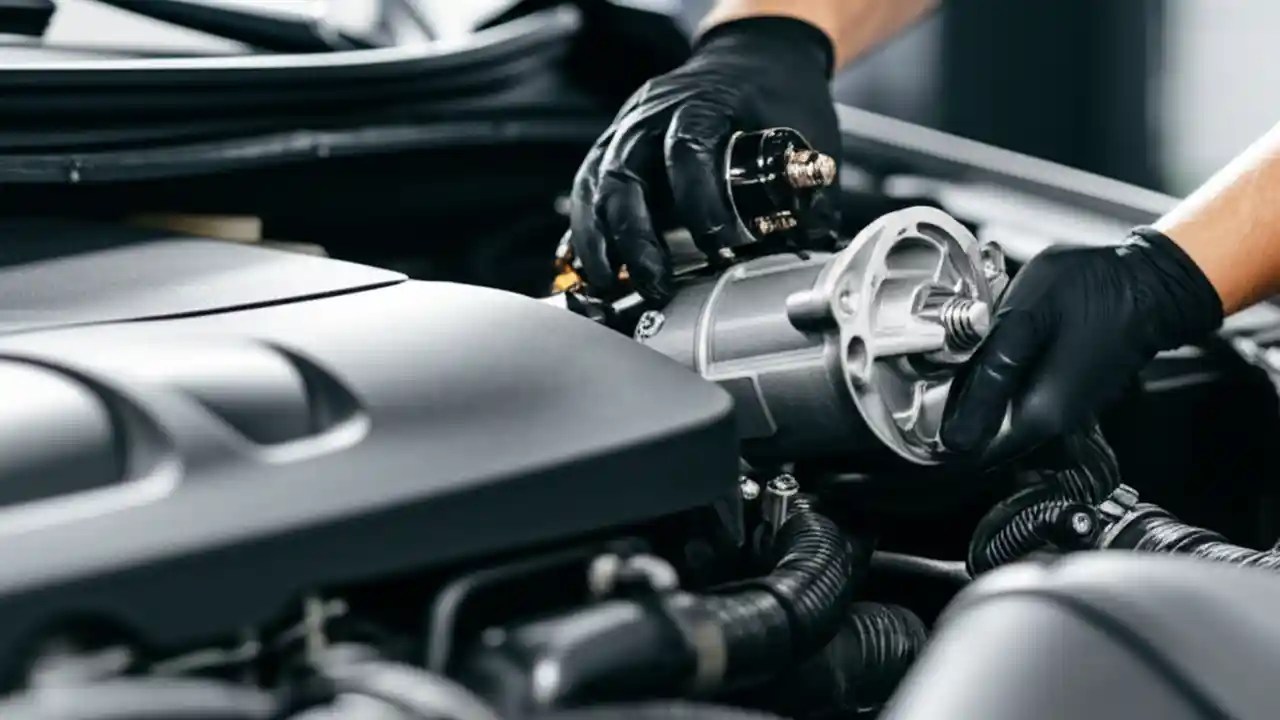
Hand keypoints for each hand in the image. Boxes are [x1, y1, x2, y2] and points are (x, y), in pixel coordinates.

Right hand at [568, 17, 839, 304]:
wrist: (752, 58)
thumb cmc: (775, 92)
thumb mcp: (804, 129)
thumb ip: (808, 189)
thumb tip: (812, 248)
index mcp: (700, 102)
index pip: (686, 150)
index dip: (697, 202)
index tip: (716, 246)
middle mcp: (650, 114)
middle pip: (624, 176)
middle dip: (634, 238)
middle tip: (653, 284)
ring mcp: (624, 132)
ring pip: (593, 187)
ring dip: (597, 242)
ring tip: (610, 285)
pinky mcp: (611, 152)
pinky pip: (586, 194)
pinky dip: (586, 233)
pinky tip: (595, 268)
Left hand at [941, 228, 1222, 464]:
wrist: (1150, 280)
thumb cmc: (1093, 290)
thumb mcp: (1024, 322)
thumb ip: (988, 374)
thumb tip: (956, 432)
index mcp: (1040, 417)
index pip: (975, 455)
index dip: (942, 438)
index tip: (920, 411)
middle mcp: (1054, 425)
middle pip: (986, 438)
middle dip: (956, 412)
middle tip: (936, 375)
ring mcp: (1064, 411)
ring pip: (1001, 418)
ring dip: (977, 395)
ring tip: (962, 360)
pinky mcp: (1067, 393)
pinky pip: (1019, 400)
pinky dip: (999, 383)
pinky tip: (993, 351)